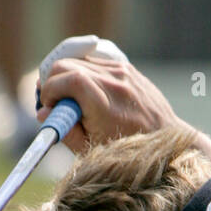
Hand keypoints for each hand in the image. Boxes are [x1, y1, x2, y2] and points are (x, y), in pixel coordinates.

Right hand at [36, 55, 185, 153]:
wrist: (167, 138)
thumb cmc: (129, 151)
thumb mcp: (92, 149)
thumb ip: (66, 130)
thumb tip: (43, 113)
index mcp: (102, 103)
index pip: (63, 78)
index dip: (48, 92)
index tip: (48, 107)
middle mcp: (112, 80)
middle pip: (64, 63)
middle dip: (52, 82)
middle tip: (54, 103)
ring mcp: (120, 70)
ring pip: (77, 59)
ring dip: (66, 76)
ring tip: (70, 100)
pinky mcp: (124, 66)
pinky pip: (93, 61)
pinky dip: (83, 73)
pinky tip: (87, 93)